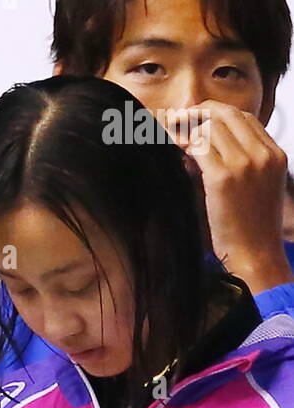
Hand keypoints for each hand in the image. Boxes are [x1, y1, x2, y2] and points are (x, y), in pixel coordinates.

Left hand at [164, 102, 289, 293]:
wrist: (256, 256)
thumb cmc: (250, 230)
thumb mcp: (256, 189)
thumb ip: (238, 164)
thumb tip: (199, 148)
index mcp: (275, 154)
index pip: (244, 117)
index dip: (217, 114)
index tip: (197, 118)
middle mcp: (263, 154)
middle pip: (228, 114)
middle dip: (199, 113)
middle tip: (178, 119)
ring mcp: (245, 164)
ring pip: (211, 127)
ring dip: (188, 128)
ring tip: (171, 135)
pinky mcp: (224, 177)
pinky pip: (199, 146)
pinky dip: (183, 144)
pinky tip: (173, 149)